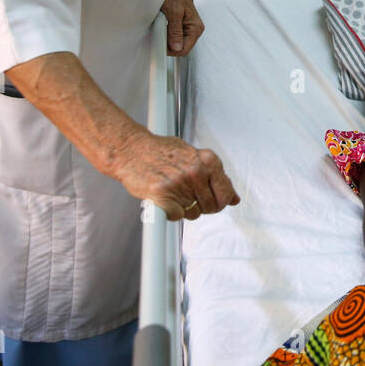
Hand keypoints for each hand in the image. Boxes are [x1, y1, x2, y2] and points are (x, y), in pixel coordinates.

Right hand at [109, 129, 238, 220]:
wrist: (130, 149)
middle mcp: (195, 172)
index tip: (215, 202)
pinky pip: (177, 216)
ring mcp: (179, 184)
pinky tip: (165, 200)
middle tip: (188, 197)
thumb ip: (215, 176)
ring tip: (174, 194)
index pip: (226, 194)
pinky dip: (171, 213)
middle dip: (202, 206)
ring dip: (185, 209)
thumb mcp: (194, 156)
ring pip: (194, 213)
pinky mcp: (162, 195)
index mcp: (207, 161)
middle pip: (211, 207)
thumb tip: (234, 198)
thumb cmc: (159, 151)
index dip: (221, 202)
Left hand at [161, 0, 203, 55]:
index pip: (185, 50)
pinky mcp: (182, 25)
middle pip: (181, 47)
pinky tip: (163, 25)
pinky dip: (166, 33)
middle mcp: (194, 29)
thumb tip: (177, 48)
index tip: (161, 45)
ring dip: (167, 37)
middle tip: (160, 32)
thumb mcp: (173, 12)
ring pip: (176, 42)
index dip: (172, 50)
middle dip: (169, 43)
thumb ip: (175, 31)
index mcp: (196, 28)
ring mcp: (188, 28)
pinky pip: (174, 35)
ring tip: (162, 26)